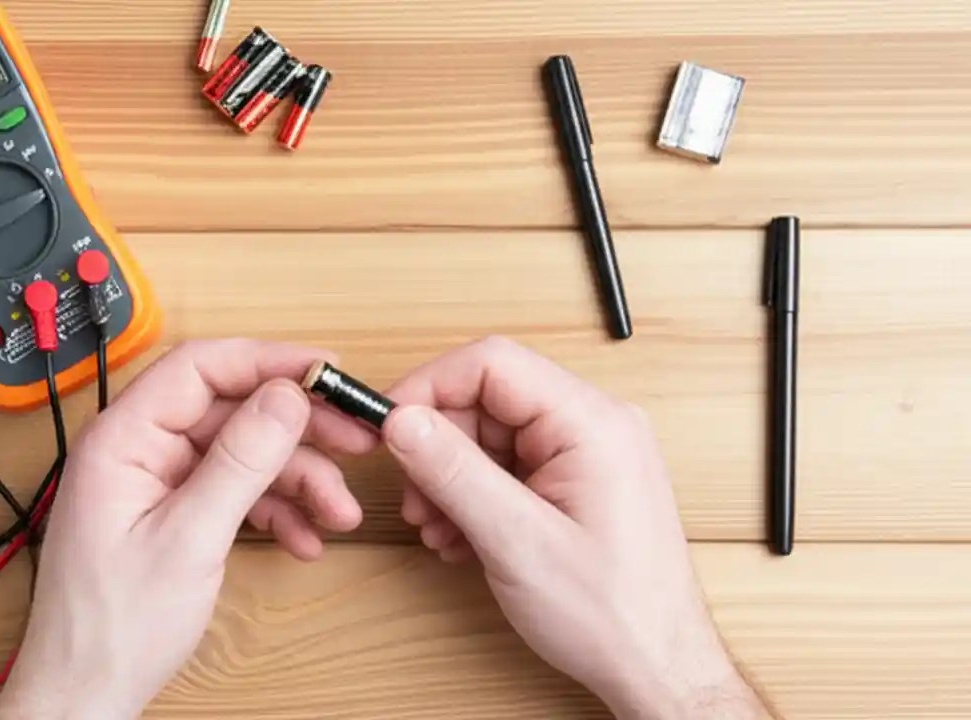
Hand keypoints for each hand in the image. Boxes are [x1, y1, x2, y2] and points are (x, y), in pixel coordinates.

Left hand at [0, 340, 373, 718]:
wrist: (85, 695)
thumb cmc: (111, 628)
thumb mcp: (189, 539)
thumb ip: (239, 463)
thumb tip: (285, 396)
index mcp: (121, 439)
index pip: (200, 368)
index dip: (268, 361)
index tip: (326, 371)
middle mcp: (137, 450)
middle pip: (231, 409)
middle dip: (297, 428)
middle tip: (355, 438)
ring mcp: (155, 482)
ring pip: (240, 454)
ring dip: (296, 479)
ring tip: (338, 511)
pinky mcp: (171, 512)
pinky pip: (233, 491)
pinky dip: (274, 510)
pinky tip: (305, 538)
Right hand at [375, 337, 771, 719]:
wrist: (656, 667)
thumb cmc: (611, 613)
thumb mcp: (516, 540)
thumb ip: (454, 472)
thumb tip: (402, 420)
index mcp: (592, 423)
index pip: (492, 363)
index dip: (430, 386)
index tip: (389, 425)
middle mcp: (594, 425)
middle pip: (488, 398)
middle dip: (438, 444)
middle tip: (414, 497)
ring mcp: (587, 453)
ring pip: (492, 435)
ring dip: (451, 476)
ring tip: (436, 527)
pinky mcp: (577, 480)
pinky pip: (509, 465)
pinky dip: (474, 495)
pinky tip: (462, 537)